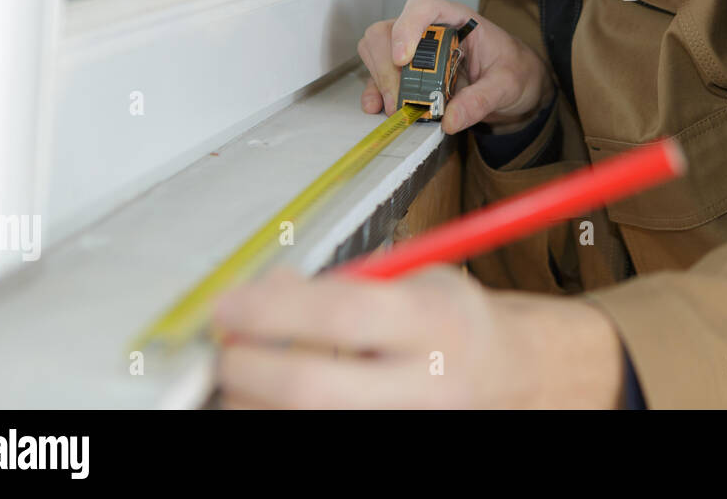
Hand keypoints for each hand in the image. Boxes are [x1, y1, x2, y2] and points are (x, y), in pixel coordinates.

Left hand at [212, 265, 626, 408]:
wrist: (504, 374)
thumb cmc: (450, 321)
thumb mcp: (414, 278)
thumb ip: (342, 284)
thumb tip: (262, 292)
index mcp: (435, 322)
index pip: (340, 317)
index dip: (270, 311)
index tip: (226, 305)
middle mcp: (425, 384)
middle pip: (311, 392)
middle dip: (246, 369)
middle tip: (222, 350)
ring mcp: (408, 426)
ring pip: (300, 427)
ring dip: (250, 401)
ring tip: (243, 374)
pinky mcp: (392, 449)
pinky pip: (312, 443)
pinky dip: (274, 418)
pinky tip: (268, 400)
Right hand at [357, 0, 553, 134]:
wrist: (518, 85)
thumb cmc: (513, 71)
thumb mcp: (507, 85)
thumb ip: (482, 100)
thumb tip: (451, 120)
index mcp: (458, 20)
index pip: (423, 6)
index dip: (407, 27)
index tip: (404, 58)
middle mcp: (430, 29)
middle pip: (389, 30)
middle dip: (387, 66)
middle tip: (399, 100)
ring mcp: (415, 49)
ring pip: (377, 49)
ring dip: (380, 80)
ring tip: (396, 108)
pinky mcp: (408, 71)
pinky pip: (379, 75)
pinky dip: (375, 92)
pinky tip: (379, 109)